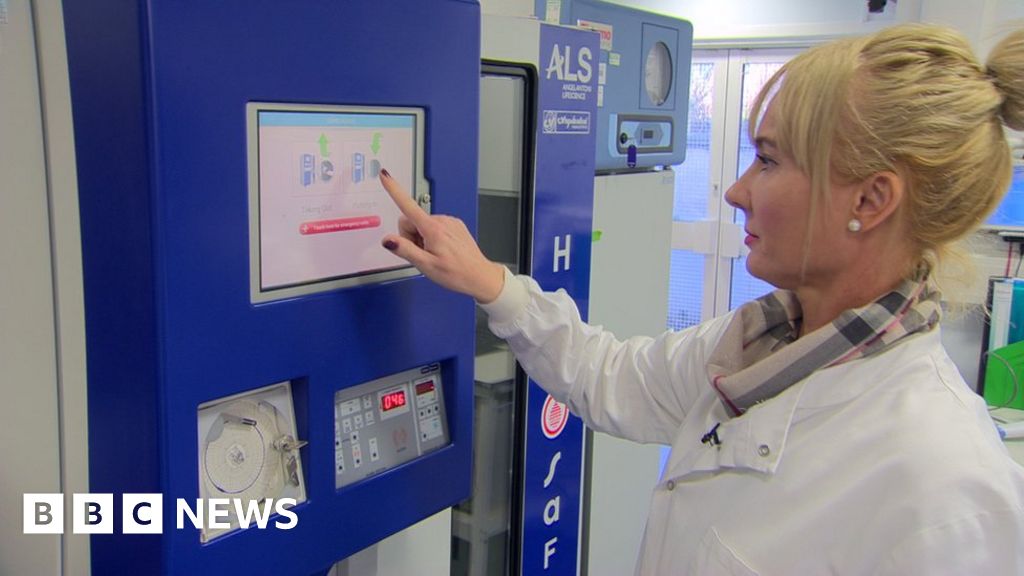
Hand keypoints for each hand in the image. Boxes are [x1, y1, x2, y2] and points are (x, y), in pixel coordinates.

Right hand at [379, 169, 504, 302]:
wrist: (479, 276)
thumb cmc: (456, 273)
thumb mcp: (426, 265)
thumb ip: (405, 250)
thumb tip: (388, 240)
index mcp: (433, 229)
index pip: (407, 205)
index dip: (394, 190)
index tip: (385, 175)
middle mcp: (442, 220)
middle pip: (411, 221)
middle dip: (410, 237)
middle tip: (421, 253)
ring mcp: (450, 222)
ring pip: (422, 225)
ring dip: (422, 239)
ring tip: (434, 254)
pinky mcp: (455, 225)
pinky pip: (434, 226)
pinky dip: (432, 237)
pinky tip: (441, 250)